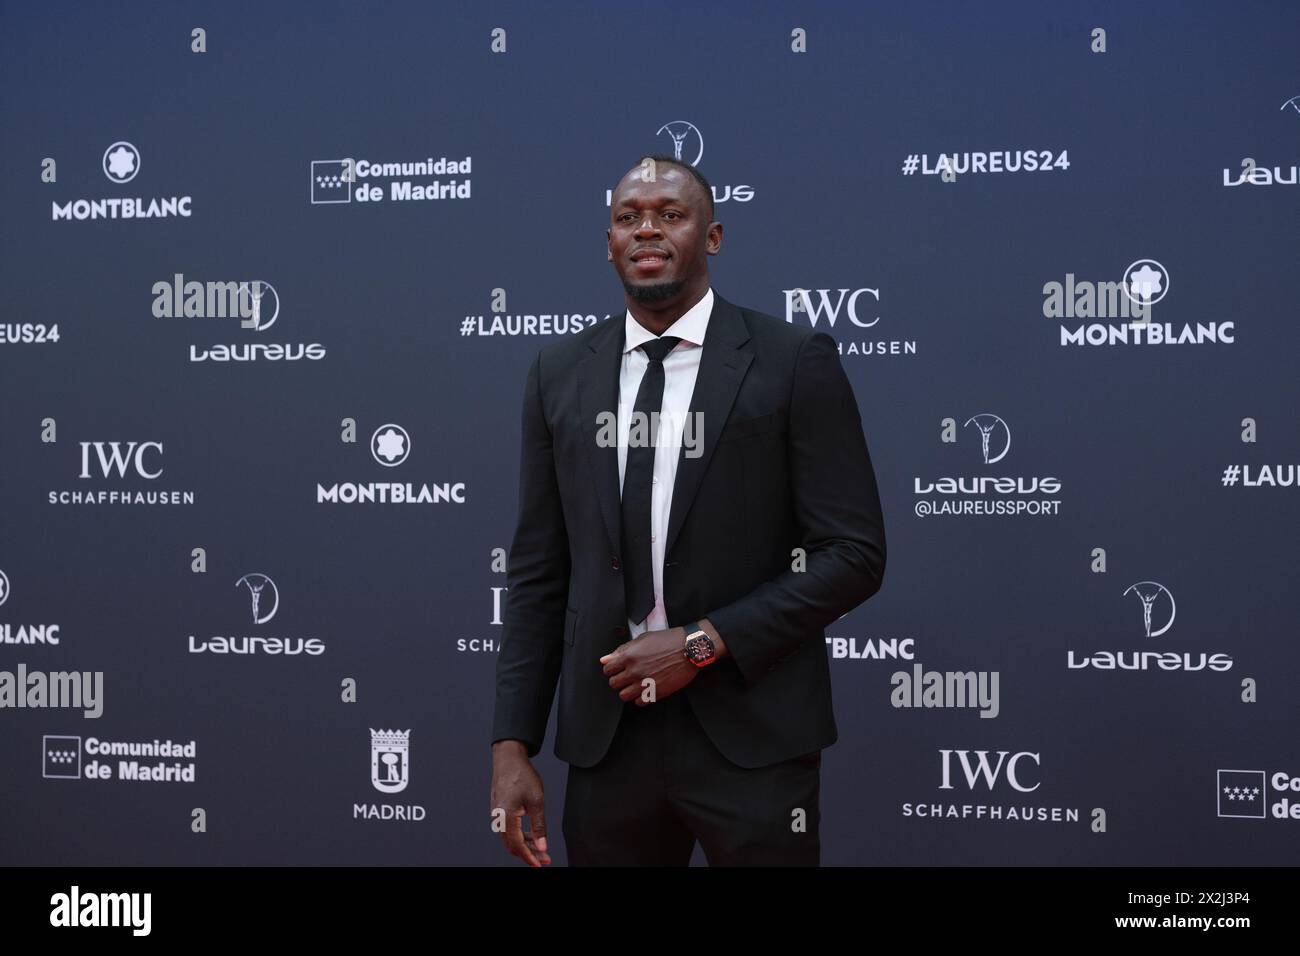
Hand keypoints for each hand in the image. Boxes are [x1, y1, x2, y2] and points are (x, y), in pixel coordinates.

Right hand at [490, 740, 550, 865]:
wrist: (508, 759)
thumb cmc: (522, 775)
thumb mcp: (536, 801)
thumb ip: (539, 826)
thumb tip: (542, 846)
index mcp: (506, 817)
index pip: (517, 846)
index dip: (529, 858)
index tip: (540, 864)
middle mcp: (498, 819)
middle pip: (512, 845)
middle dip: (529, 854)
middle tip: (545, 859)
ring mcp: (497, 815)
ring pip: (510, 838)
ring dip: (525, 846)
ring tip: (541, 850)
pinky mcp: (499, 811)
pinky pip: (508, 830)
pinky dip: (520, 836)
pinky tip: (532, 837)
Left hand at [600, 626, 698, 704]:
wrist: (690, 649)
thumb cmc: (669, 640)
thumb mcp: (643, 639)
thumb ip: (622, 650)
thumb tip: (605, 659)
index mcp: (629, 656)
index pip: (607, 669)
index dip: (611, 669)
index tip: (617, 669)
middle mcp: (635, 671)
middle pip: (613, 684)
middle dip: (618, 680)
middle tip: (626, 676)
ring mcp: (645, 683)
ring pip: (623, 696)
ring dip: (627, 691)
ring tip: (635, 685)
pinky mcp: (656, 692)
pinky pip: (639, 702)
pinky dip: (640, 698)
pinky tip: (645, 689)